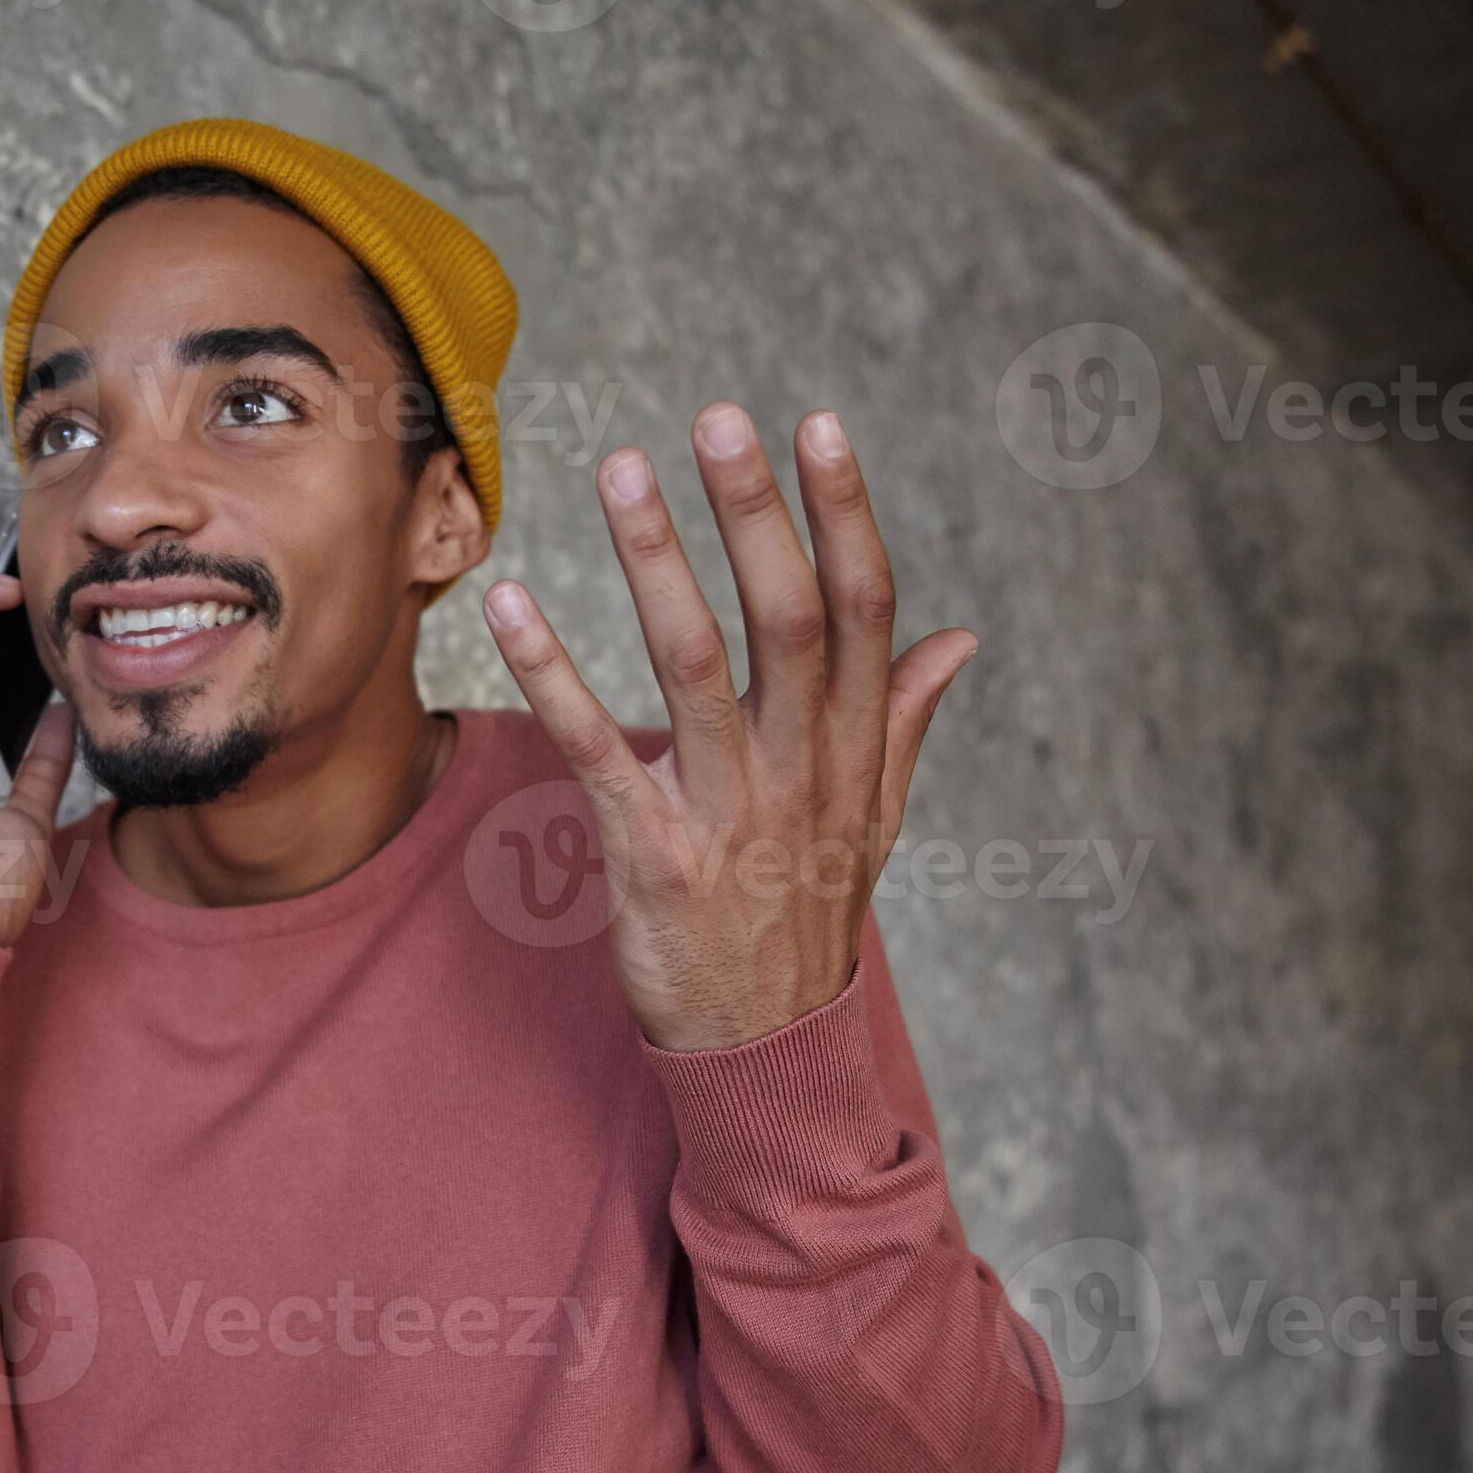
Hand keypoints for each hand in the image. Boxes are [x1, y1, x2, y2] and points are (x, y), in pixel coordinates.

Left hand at [479, 405, 976, 1050]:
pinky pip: (598, 750)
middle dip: (754, 512)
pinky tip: (512, 603)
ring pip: (696, 665)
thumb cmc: (806, 922)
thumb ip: (902, 723)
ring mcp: (731, 816)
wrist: (768, 1056)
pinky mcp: (654, 859)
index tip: (816, 423)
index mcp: (853, 750)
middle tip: (718, 416)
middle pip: (788, 618)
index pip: (862, 609)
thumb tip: (959, 639)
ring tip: (619, 468)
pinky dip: (551, 674)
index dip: (842, 513)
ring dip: (655, 560)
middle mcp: (804, 772)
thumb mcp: (872, 823)